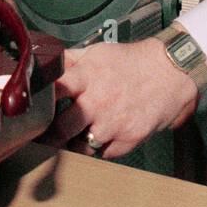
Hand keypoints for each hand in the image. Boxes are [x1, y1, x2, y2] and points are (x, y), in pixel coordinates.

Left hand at [54, 39, 199, 158]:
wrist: (171, 70)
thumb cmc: (132, 61)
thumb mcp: (98, 52)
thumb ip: (70, 61)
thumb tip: (45, 65)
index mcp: (88, 77)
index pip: (54, 91)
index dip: (40, 103)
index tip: (34, 110)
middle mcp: (99, 101)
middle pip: (61, 128)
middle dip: (51, 134)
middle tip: (47, 134)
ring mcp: (114, 123)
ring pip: (81, 147)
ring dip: (76, 143)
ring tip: (77, 135)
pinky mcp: (130, 138)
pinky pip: (105, 153)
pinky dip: (101, 148)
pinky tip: (102, 136)